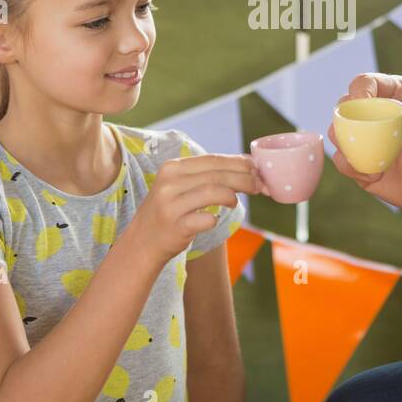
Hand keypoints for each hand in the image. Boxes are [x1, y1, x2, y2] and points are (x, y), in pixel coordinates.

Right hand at [128, 154, 261, 262]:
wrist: (143, 241)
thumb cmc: (170, 211)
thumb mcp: (180, 186)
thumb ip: (206, 175)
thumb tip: (247, 166)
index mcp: (172, 167)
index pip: (212, 160)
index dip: (238, 163)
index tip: (255, 169)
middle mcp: (170, 183)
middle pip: (216, 175)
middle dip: (243, 179)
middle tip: (258, 186)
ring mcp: (172, 205)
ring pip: (213, 192)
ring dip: (232, 197)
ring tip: (235, 203)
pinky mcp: (176, 227)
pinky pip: (207, 219)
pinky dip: (215, 219)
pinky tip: (214, 219)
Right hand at [328, 73, 401, 215]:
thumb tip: (389, 113)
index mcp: (394, 95)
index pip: (366, 84)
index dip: (360, 92)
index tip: (364, 107)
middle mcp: (375, 115)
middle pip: (344, 108)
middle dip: (347, 122)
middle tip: (364, 137)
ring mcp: (368, 141)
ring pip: (338, 135)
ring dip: (347, 146)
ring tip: (371, 158)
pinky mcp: (364, 166)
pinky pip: (344, 163)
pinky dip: (353, 168)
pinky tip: (375, 175)